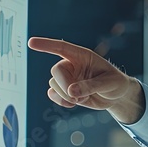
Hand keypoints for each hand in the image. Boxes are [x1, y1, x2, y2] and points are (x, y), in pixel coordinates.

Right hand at [27, 37, 144, 121]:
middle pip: (56, 71)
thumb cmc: (115, 83)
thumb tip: (71, 92)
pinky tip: (73, 104)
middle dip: (64, 86)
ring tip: (84, 98)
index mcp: (82, 56)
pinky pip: (53, 94)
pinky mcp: (65, 90)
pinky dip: (61, 101)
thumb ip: (92, 86)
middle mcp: (72, 65)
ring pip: (54, 85)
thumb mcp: (110, 83)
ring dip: (66, 96)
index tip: (31, 43)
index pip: (61, 47)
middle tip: (77, 98)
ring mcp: (67, 78)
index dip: (46, 45)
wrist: (116, 96)